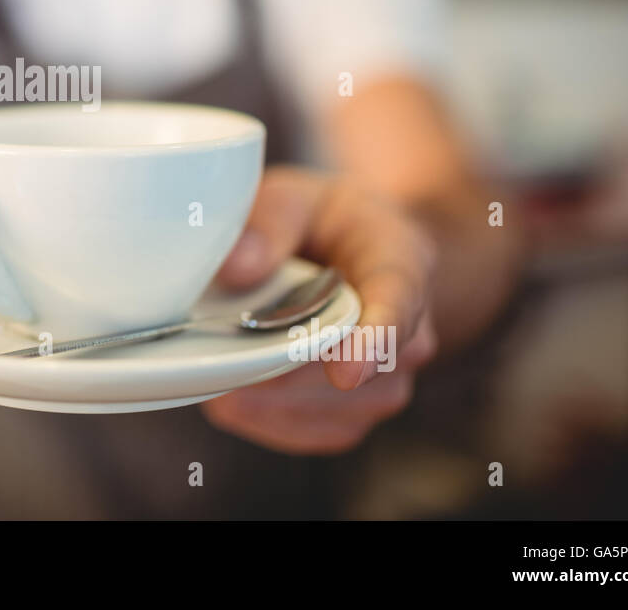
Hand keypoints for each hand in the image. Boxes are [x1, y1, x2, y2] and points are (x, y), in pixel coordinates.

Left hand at [202, 167, 437, 453]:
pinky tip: (230, 396)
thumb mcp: (294, 196)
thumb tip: (238, 267)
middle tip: (223, 366)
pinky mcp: (355, 412)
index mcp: (401, 262)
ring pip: (334, 409)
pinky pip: (313, 432)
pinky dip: (265, 419)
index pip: (399, 304)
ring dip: (270, 400)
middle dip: (286, 373)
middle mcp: (411, 331)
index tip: (344, 372)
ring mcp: (388, 380)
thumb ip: (269, 222)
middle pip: (358, 371)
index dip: (373, 340)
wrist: (350, 250)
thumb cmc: (320, 220)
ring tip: (216, 376)